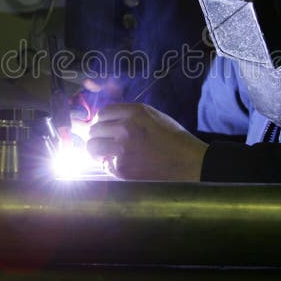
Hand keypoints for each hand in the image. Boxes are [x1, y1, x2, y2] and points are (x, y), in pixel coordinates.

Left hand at [87, 103, 207, 180]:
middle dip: (97, 137)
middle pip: (93, 129)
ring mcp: (122, 148)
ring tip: (107, 155)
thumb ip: (128, 115)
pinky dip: (110, 166)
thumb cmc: (172, 139)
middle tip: (106, 144)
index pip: (102, 113)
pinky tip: (125, 166)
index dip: (100, 122)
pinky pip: (104, 165)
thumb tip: (103, 120)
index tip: (102, 129)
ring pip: (91, 147)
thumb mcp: (152, 116)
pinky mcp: (122, 168)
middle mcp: (125, 127)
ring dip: (96, 151)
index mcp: (134, 112)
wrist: (188, 162)